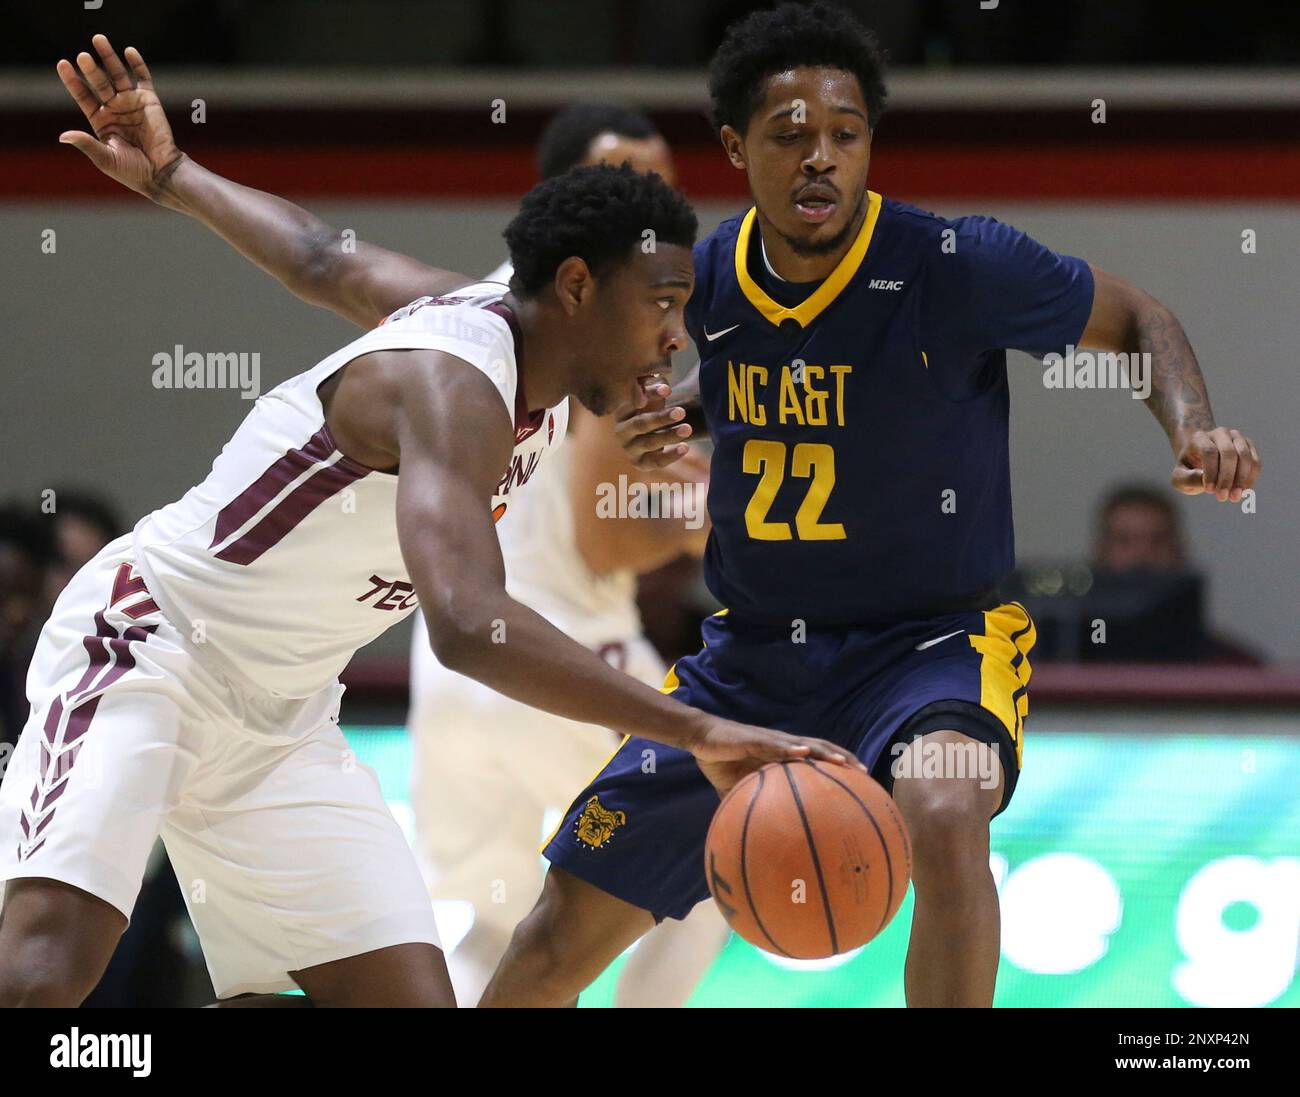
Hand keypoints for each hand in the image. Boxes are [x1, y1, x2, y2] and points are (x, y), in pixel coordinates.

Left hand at [56, 35, 183, 201]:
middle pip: (99, 82)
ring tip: (98, 40)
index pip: (82, 96)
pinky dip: (137, 64)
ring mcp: (132, 102)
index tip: (63, 64)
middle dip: (90, 69)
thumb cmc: (133, 171)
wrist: (162, 173)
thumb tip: (63, 136)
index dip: (72, 81)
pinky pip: (142, 78)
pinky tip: (129, 51)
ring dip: (108, 58)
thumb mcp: (105, 158)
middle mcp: (114, 108)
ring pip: (117, 75)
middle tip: (83, 57)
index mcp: (100, 121)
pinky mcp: (150, 101)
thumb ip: (86, 144)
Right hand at [614, 379, 693, 469]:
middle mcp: (621, 432)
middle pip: (640, 424)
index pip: (633, 402)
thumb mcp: (652, 394)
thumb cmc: (654, 407)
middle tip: (681, 412)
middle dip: (661, 418)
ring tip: (687, 428)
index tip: (668, 389)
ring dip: (669, 436)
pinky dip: (671, 455)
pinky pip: (656, 462)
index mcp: (621, 412)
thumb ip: (652, 385)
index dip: (650, 395)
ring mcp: (629, 450)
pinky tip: (685, 447)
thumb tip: (663, 386)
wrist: (654, 432)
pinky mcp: (640, 464)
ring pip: (649, 443)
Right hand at [688, 717, 863, 797]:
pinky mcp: (755, 739)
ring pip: (806, 744)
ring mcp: (771, 740)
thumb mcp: (737, 789)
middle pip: (822, 749)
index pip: (818, 760)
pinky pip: (775, 745)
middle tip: (865, 773)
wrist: (701, 740)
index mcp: (782, 755)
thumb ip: (748, 806)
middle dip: (844, 760)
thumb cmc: (722, 761)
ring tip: (844, 763)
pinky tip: (803, 753)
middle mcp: (783, 745)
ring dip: (826, 753)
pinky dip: (790, 748)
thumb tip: (753, 837)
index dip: (839, 768)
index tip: (861, 782)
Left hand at [1171, 426, 1260, 501]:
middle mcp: (1220, 433)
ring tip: (1234, 497)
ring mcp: (1237, 438)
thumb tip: (1205, 482)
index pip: (1209, 451)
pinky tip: (1243, 491)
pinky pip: (1255, 463)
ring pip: (1245, 457)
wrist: (1201, 457)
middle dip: (1227, 477)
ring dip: (1241, 479)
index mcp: (1200, 437)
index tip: (1209, 491)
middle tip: (1222, 497)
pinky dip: (1250, 478)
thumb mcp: (1180, 476)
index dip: (1211, 472)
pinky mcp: (1249, 446)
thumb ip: (1188, 479)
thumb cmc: (1189, 469)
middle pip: (1229, 453)